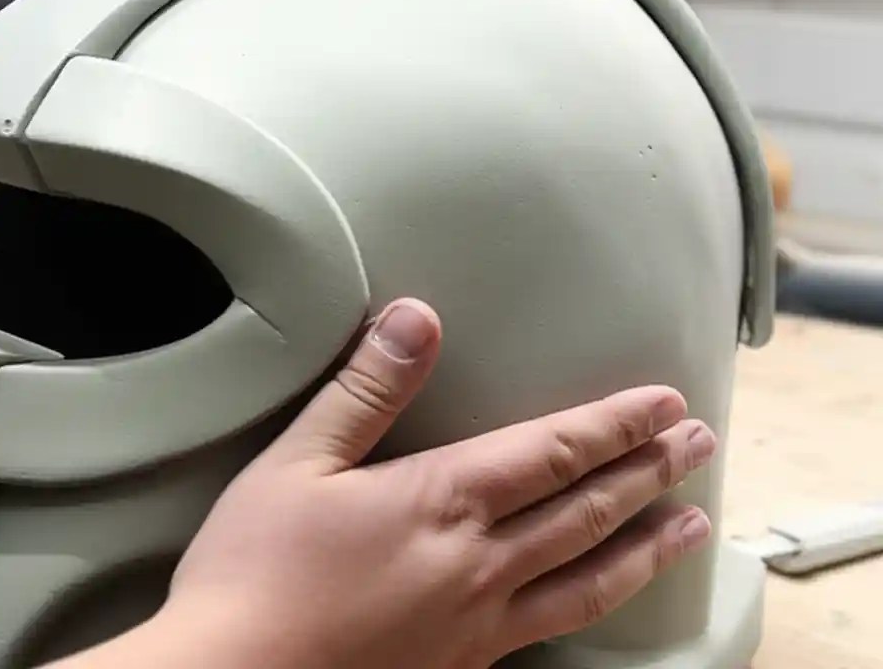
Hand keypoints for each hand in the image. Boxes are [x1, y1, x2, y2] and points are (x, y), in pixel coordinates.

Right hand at [154, 298, 716, 668]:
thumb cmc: (255, 572)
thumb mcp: (295, 464)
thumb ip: (364, 390)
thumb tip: (416, 319)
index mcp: (442, 502)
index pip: (555, 452)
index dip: (616, 424)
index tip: (664, 403)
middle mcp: (479, 563)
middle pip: (588, 511)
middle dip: (650, 472)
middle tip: (699, 445)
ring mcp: (478, 623)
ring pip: (589, 580)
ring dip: (646, 547)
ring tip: (691, 526)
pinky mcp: (462, 664)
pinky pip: (552, 629)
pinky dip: (595, 604)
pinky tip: (602, 599)